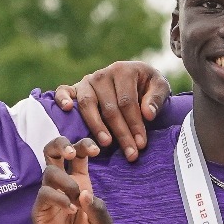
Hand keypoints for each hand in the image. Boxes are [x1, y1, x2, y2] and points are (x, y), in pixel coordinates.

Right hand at [33, 135, 111, 223]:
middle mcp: (63, 184)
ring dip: (65, 180)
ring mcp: (50, 195)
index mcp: (80, 181)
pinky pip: (44, 193)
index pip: (78, 153)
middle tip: (72, 154)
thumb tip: (85, 193)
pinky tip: (71, 209)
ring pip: (49, 171)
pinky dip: (59, 198)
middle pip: (53, 151)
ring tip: (77, 198)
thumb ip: (98, 208)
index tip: (96, 150)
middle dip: (61, 144)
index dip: (84, 145)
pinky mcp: (40, 209)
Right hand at [53, 61, 169, 161]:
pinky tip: (67, 109)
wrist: (135, 78)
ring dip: (97, 126)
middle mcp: (103, 74)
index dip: (135, 124)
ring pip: (88, 104)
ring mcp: (87, 80)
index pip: (127, 102)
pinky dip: (63, 98)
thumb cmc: (147, 86)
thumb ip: (156, 98)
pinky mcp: (75, 87)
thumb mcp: (159, 87)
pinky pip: (64, 90)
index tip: (141, 144)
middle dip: (121, 133)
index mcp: (124, 70)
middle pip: (110, 108)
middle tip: (130, 153)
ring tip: (106, 144)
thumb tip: (147, 114)